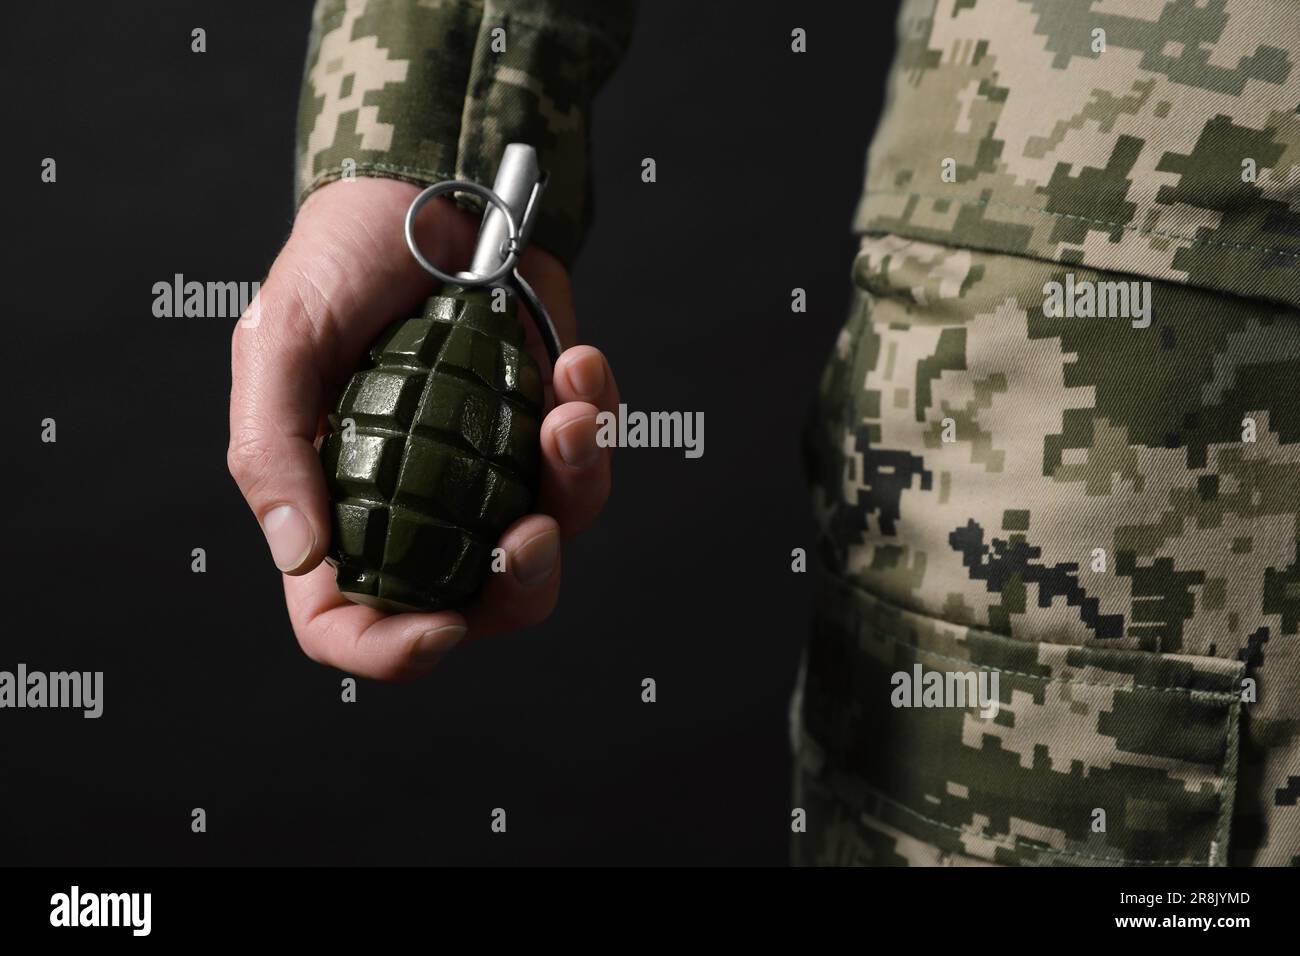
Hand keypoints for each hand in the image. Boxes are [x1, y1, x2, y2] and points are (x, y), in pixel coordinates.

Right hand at [228, 178, 617, 679]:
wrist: (423, 188)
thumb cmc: (338, 263)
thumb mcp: (278, 343)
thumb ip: (272, 452)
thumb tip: (300, 558)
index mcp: (340, 502)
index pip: (347, 617)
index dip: (387, 650)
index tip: (438, 631)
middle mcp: (421, 503)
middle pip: (476, 601)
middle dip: (518, 590)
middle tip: (528, 537)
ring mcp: (491, 468)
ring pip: (553, 537)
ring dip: (575, 492)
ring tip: (568, 419)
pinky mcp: (548, 422)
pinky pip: (591, 455)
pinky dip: (596, 417)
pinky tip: (577, 362)